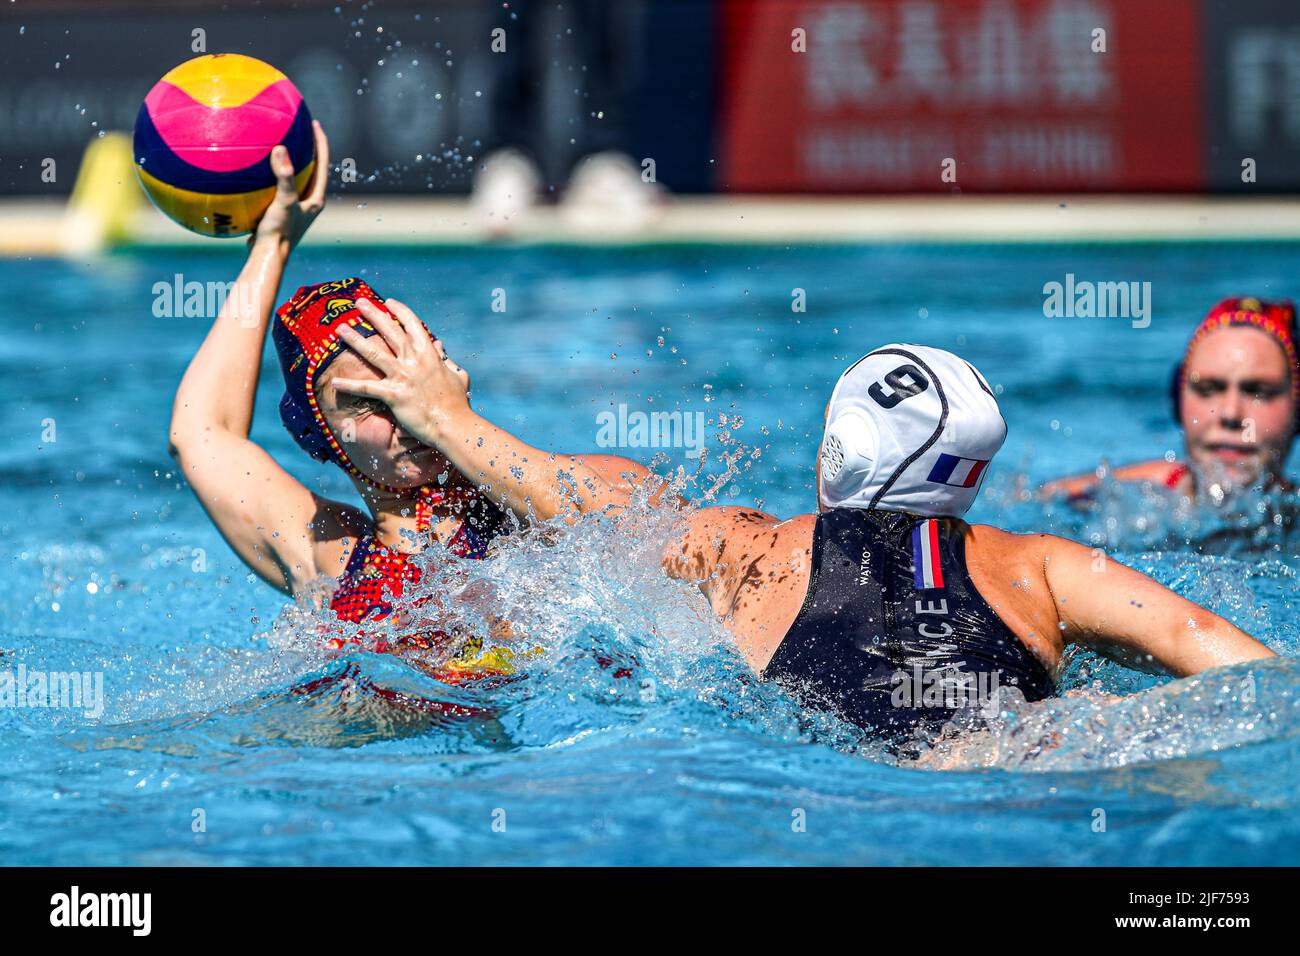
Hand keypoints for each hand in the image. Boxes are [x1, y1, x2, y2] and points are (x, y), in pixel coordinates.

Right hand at [250, 120, 329, 253]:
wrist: (267, 257)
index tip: (314, 123)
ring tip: (277, 141)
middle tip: (297, 128)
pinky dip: (269, 174)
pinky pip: (276, 186)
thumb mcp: (284, 201)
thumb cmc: (279, 232)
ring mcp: (294, 207)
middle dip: (306, 148)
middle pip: (311, 168)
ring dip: (289, 161)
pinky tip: (253, 167)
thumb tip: (281, 149)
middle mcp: (308, 202)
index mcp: (316, 198)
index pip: (323, 164)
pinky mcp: (280, 212)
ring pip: (294, 177)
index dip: (320, 142)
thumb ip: (285, 176)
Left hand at [333, 298, 471, 446]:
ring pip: (373, 353)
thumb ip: (447, 362)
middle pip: (389, 332)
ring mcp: (402, 377)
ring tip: (340, 329)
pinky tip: (335, 382)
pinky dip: (350, 385)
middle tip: (359, 303)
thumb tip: (441, 350)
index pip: (413, 325)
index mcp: (430, 354)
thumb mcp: (458, 376)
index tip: (388, 303)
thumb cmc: (457, 403)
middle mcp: (414, 361)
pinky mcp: (393, 395)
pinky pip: (367, 388)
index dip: (399, 311)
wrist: (452, 424)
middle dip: (373, 314)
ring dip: (355, 340)